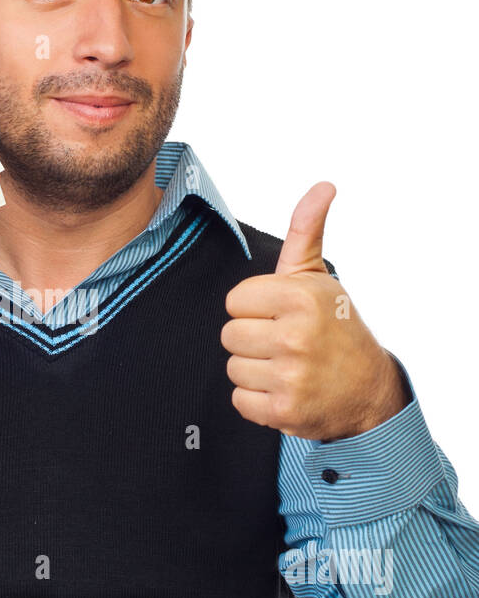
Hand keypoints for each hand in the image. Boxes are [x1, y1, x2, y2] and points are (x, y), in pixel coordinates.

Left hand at [220, 182, 408, 439]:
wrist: (368, 389)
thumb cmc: (336, 327)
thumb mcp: (318, 277)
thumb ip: (306, 230)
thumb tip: (324, 185)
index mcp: (300, 297)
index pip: (234, 301)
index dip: (254, 308)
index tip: (280, 314)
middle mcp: (296, 336)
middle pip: (229, 335)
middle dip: (252, 338)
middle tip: (284, 343)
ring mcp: (291, 376)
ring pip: (232, 368)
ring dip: (254, 370)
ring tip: (286, 366)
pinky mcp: (284, 411)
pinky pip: (240, 400)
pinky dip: (257, 400)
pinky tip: (284, 390)